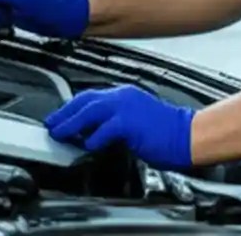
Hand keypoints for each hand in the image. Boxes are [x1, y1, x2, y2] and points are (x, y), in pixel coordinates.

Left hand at [45, 85, 194, 170]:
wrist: (189, 135)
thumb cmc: (167, 132)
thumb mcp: (136, 120)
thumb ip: (114, 121)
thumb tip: (91, 132)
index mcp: (124, 94)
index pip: (90, 96)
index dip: (72, 107)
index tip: (60, 116)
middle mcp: (123, 96)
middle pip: (84, 100)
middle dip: (64, 113)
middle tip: (51, 124)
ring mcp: (126, 107)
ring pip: (89, 112)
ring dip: (70, 124)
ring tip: (58, 134)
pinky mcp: (129, 123)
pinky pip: (103, 130)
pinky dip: (92, 138)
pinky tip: (86, 145)